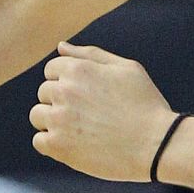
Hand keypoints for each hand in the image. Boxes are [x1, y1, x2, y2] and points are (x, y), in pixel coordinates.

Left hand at [30, 43, 178, 181]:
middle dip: (61, 101)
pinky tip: (74, 144)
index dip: (67, 82)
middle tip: (89, 114)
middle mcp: (64, 91)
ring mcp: (59, 119)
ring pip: (37, 115)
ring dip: (53, 121)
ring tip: (80, 129)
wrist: (155, 144)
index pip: (51, 70)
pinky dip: (52, 143)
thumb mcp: (126, 68)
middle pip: (44, 92)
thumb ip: (90, 55)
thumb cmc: (145, 104)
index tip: (86, 95)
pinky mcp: (58, 145)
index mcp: (78, 69)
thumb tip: (60, 47)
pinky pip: (39, 141)